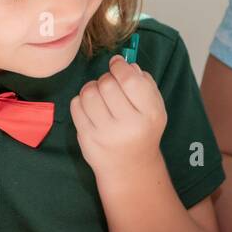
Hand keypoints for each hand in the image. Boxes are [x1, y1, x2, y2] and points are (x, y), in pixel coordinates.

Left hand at [70, 54, 166, 174]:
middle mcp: (128, 125)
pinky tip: (91, 107)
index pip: (131, 81)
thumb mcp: (155, 108)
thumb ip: (145, 83)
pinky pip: (76, 106)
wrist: (130, 167)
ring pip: (89, 93)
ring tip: (99, 94)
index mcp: (149, 114)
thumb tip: (126, 64)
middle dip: (106, 78)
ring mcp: (105, 133)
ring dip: (92, 87)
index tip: (116, 64)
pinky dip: (81, 100)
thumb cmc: (142, 130)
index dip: (120, 66)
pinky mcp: (87, 138)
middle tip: (109, 83)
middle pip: (107, 85)